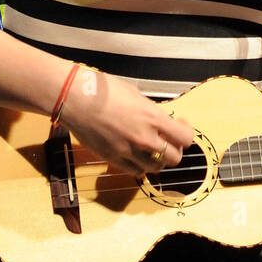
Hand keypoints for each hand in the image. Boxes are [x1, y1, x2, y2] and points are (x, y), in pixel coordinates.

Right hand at [60, 67, 195, 175]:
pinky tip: (136, 156)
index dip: (186, 133)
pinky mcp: (113, 158)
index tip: (180, 127)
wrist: (75, 98)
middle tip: (168, 142)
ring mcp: (128, 150)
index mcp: (153, 117)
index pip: (185, 137)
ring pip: (156, 168)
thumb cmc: (102, 90)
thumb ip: (150, 110)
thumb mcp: (135, 94)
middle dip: (175, 150)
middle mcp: (144, 137)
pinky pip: (135, 171)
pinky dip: (140, 167)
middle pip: (175, 157)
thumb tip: (157, 118)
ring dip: (157, 160)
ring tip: (151, 151)